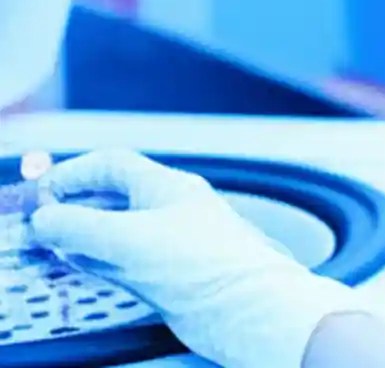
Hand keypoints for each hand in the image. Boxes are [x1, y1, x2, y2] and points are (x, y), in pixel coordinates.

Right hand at [29, 151, 363, 367]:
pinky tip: (86, 265)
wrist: (250, 309)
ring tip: (57, 243)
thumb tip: (47, 220)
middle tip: (46, 220)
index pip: (115, 165)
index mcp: (170, 187)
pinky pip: (128, 262)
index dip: (76, 172)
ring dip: (86, 236)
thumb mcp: (130, 238)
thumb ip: (82, 227)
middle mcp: (174, 211)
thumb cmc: (211, 265)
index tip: (45, 190)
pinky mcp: (174, 277)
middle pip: (115, 198)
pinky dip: (101, 260)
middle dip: (77, 206)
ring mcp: (174, 245)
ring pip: (119, 232)